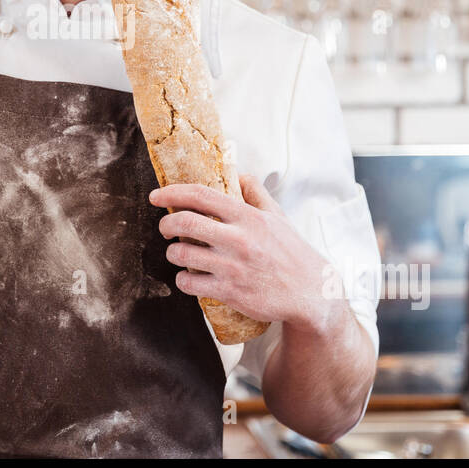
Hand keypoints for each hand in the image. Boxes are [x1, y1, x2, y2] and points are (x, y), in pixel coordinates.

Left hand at [151, 173, 337, 330]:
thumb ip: (256, 193)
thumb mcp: (278, 217)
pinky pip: (189, 283)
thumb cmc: (293, 253)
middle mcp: (238, 239)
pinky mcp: (230, 292)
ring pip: (182, 254)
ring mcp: (232, 267)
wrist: (311, 293)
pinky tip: (190, 277)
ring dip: (173, 253)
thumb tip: (240, 173)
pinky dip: (183, 280)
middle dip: (166, 224)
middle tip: (166, 228)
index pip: (201, 195)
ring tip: (179, 253)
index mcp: (248, 217)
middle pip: (184, 222)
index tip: (156, 195)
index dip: (172, 192)